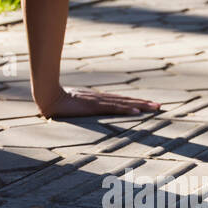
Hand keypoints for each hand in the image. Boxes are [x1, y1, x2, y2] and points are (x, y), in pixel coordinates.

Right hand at [37, 87, 160, 117]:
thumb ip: (79, 107)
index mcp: (97, 99)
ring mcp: (98, 102)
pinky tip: (137, 111)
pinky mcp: (94, 106)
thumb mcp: (72, 105)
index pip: (120, 101)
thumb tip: (79, 110)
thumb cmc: (57, 101)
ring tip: (155, 108)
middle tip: (160, 106)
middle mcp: (101, 98)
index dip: (135, 102)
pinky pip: (114, 108)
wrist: (48, 96)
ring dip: (141, 105)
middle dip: (144, 103)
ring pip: (124, 103)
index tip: (148, 104)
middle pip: (126, 100)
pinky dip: (127, 109)